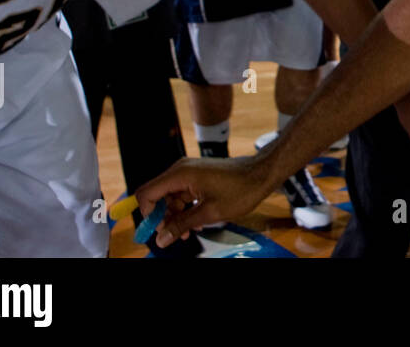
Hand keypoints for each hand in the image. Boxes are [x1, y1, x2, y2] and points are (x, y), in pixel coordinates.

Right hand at [135, 155, 271, 246]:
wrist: (263, 173)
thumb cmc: (240, 190)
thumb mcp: (209, 213)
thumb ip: (181, 225)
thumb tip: (160, 239)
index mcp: (180, 174)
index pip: (147, 193)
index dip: (147, 215)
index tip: (155, 231)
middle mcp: (181, 170)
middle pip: (158, 197)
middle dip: (163, 218)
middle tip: (175, 236)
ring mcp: (190, 172)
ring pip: (171, 198)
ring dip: (176, 216)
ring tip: (190, 233)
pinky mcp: (198, 176)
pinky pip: (184, 194)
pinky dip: (187, 209)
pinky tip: (198, 223)